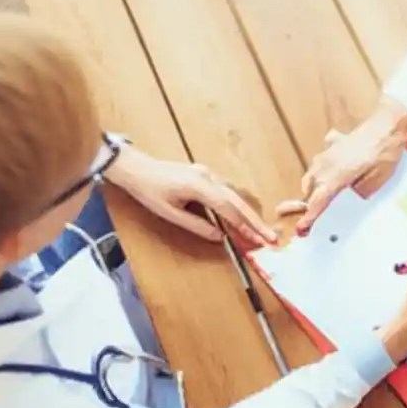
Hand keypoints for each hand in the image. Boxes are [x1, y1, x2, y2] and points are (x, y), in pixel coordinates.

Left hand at [108, 146, 276, 245]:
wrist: (135, 167)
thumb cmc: (149, 190)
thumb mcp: (169, 213)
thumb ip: (196, 226)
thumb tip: (219, 237)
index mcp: (200, 186)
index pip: (229, 210)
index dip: (246, 227)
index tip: (260, 240)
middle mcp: (208, 177)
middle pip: (238, 202)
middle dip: (255, 222)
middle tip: (271, 238)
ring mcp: (208, 174)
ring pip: (235, 196)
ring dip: (249, 214)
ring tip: (261, 231)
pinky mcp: (205, 175)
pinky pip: (227, 192)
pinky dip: (237, 206)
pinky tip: (243, 217)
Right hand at [284, 98, 406, 234]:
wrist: (389, 124)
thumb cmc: (384, 152)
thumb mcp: (377, 181)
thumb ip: (360, 194)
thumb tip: (350, 202)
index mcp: (336, 176)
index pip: (318, 200)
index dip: (310, 216)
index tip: (302, 228)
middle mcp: (326, 164)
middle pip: (311, 188)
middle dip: (309, 202)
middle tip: (312, 214)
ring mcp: (329, 151)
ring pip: (313, 172)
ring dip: (314, 184)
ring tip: (320, 194)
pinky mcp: (336, 142)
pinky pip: (324, 156)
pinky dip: (324, 164)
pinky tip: (332, 166)